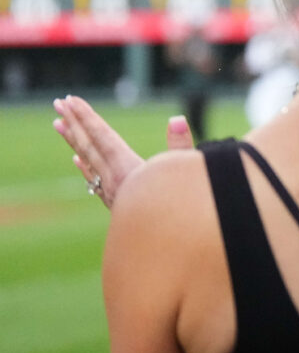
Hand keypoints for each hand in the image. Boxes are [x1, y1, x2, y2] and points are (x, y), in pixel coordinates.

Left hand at [52, 95, 192, 209]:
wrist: (170, 251)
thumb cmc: (184, 211)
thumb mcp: (186, 174)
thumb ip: (180, 147)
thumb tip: (175, 119)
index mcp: (128, 169)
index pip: (102, 137)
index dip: (87, 117)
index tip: (71, 101)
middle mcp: (114, 180)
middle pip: (88, 146)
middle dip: (74, 123)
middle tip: (58, 104)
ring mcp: (112, 193)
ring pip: (88, 162)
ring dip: (74, 141)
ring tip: (59, 125)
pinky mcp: (117, 203)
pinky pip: (94, 180)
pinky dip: (84, 167)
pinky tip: (78, 161)